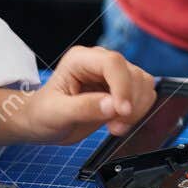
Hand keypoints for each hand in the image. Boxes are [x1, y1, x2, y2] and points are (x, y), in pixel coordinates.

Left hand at [0, 46, 155, 148]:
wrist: (43, 123)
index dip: (123, 86)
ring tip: (116, 126)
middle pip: (133, 73)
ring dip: (137, 109)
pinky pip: (144, 94)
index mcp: (80, 60)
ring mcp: (114, 75)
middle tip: (115, 127)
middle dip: (130, 103)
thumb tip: (112, 106)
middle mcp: (100, 62)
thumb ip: (83, 108)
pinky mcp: (123, 89)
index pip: (113, 63)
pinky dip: (139, 111)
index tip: (122, 111)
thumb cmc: (42, 114)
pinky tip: (120, 122)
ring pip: (143, 83)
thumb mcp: (56, 114)